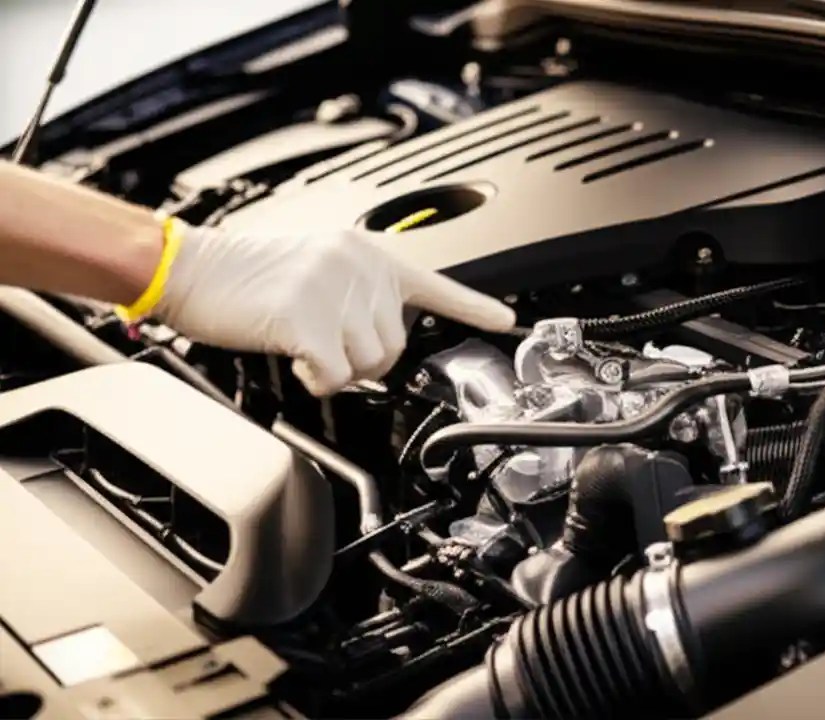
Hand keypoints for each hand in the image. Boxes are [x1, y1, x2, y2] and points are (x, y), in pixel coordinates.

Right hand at [154, 224, 514, 395]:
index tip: (506, 318)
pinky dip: (318, 380)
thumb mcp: (317, 264)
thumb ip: (359, 291)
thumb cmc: (248, 274)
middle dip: (364, 359)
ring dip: (339, 370)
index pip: (434, 283)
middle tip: (325, 341)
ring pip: (369, 366)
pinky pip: (336, 377)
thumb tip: (382, 337)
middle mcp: (357, 266)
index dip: (474, 306)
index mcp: (366, 253)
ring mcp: (332, 290)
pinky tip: (296, 359)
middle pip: (395, 346)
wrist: (190, 267)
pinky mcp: (304, 319)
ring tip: (305, 341)